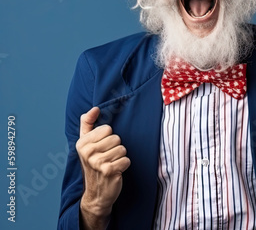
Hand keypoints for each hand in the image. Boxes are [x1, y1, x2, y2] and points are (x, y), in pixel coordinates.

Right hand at [76, 107, 129, 222]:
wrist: (96, 193)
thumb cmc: (93, 164)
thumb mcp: (86, 144)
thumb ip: (88, 124)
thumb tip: (95, 108)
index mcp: (81, 143)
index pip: (108, 128)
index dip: (108, 138)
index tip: (101, 148)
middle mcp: (87, 152)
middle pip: (116, 138)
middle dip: (116, 148)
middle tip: (107, 158)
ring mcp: (97, 162)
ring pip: (123, 149)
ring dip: (120, 157)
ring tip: (111, 164)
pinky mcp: (109, 171)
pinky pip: (127, 160)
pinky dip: (124, 166)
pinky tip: (115, 171)